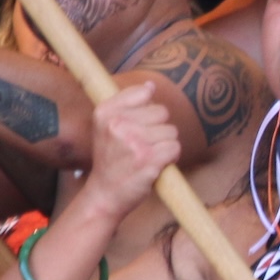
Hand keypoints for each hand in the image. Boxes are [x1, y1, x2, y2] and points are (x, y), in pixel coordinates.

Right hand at [83, 87, 182, 218]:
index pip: (144, 93)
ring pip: (171, 131)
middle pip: (162, 112)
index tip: (135, 126)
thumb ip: (127, 103)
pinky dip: (170, 157)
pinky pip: (175, 148)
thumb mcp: (107, 127)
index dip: (147, 111)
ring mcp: (133, 142)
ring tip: (147, 156)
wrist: (105, 194)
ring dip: (164, 145)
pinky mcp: (148, 160)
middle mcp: (117, 124)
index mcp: (105, 112)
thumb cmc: (111, 159)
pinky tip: (155, 164)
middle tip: (141, 146)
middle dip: (158, 129)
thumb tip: (150, 86)